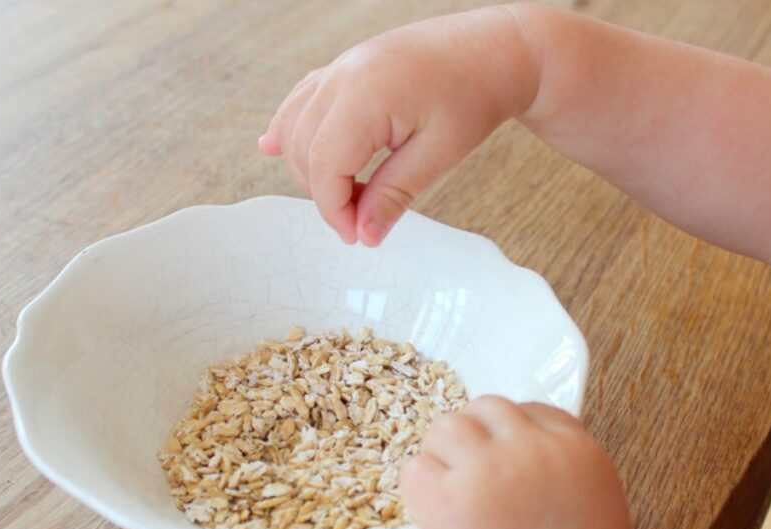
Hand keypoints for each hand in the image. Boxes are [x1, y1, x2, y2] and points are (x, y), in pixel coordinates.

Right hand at [258, 7, 536, 245]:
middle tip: (362, 221)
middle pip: (303, 149)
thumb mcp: (440, 154)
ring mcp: (339, 67)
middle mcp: (343, 75)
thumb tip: (364, 235)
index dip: (334, 209)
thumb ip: (395, 194)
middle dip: (325, 194)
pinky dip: (290, 129)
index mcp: (366, 94)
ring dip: (310, 168)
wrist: (496, 50)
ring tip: (349, 194)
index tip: (356, 236)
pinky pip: (301, 101)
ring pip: (294, 127)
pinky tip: (274, 147)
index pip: (324, 164)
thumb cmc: (475, 95)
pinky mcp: (344, 68)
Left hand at [401, 397, 636, 528]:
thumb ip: (567, 466)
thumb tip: (529, 440)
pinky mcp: (446, 501)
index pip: (533, 409)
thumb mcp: (598, 507)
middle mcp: (532, 450)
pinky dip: (420, 487)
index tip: (503, 455)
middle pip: (487, 408)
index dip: (512, 432)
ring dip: (444, 455)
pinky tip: (436, 512)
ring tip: (452, 492)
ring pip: (445, 426)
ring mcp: (486, 472)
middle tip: (471, 474)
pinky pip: (415, 468)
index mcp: (576, 450)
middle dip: (477, 438)